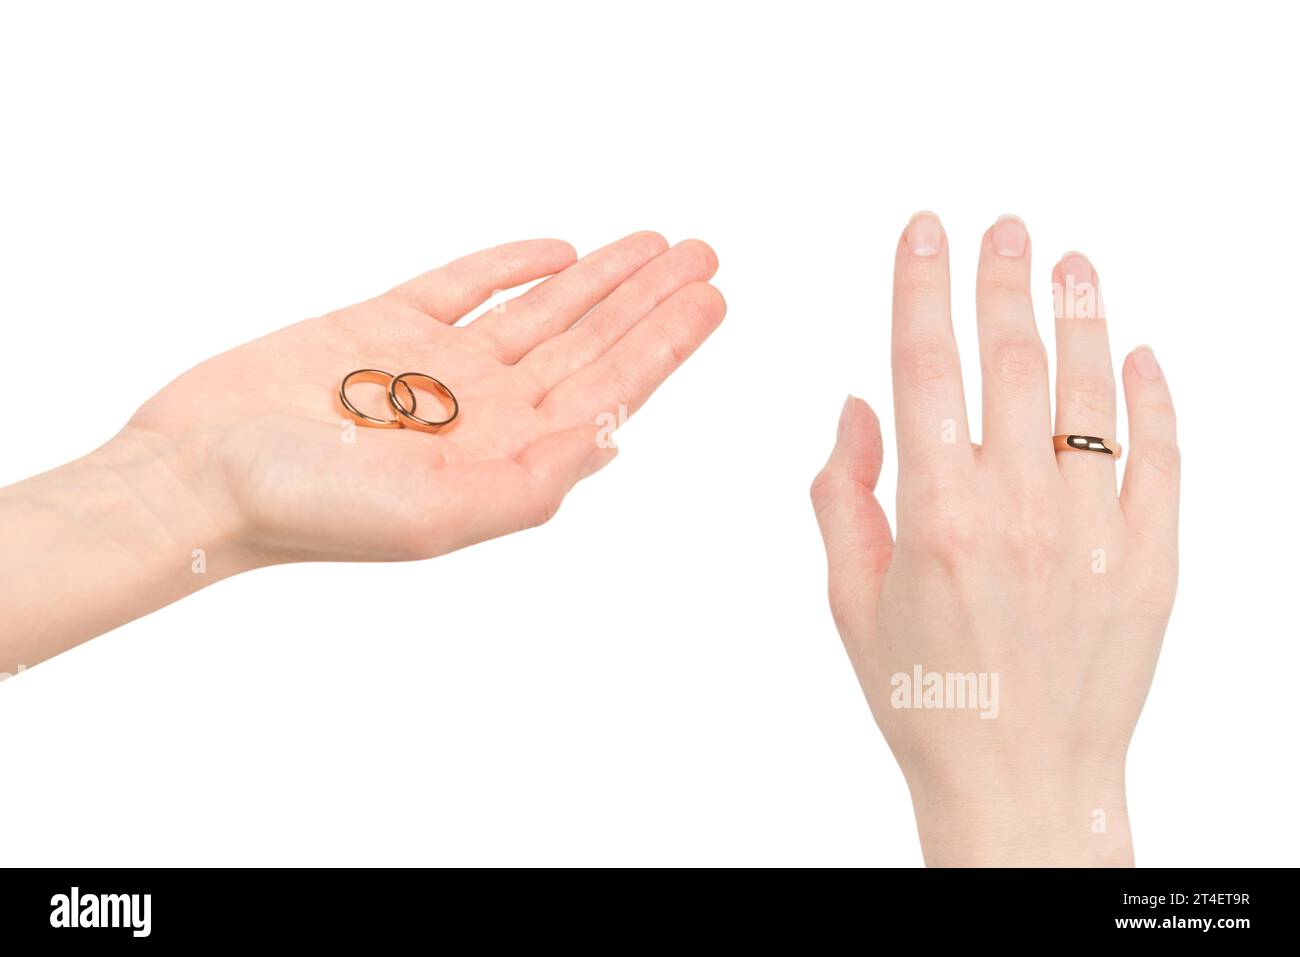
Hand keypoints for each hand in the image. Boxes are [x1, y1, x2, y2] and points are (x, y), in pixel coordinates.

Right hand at [124, 232, 723, 564]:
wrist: (196, 475)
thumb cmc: (307, 512)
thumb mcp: (437, 517)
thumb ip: (532, 484)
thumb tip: (614, 443)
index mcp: (504, 458)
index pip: (606, 392)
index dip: (662, 345)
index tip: (710, 301)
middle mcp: (482, 411)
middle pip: (589, 344)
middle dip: (648, 301)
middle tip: (705, 256)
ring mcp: (436, 366)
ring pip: (541, 311)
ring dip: (600, 276)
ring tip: (659, 243)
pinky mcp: (383, 325)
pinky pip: (465, 286)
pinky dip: (512, 264)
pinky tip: (560, 250)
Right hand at [810, 213, 1178, 865]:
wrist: (1020, 782)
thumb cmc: (925, 696)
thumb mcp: (852, 599)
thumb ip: (844, 494)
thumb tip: (858, 406)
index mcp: (935, 515)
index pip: (925, 366)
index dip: (922, 287)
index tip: (927, 230)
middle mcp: (1018, 510)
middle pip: (1011, 362)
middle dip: (1004, 281)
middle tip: (1005, 227)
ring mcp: (1094, 532)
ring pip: (1090, 395)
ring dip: (1080, 319)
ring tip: (1073, 264)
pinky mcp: (1153, 560)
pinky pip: (1163, 459)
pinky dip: (1154, 401)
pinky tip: (1142, 356)